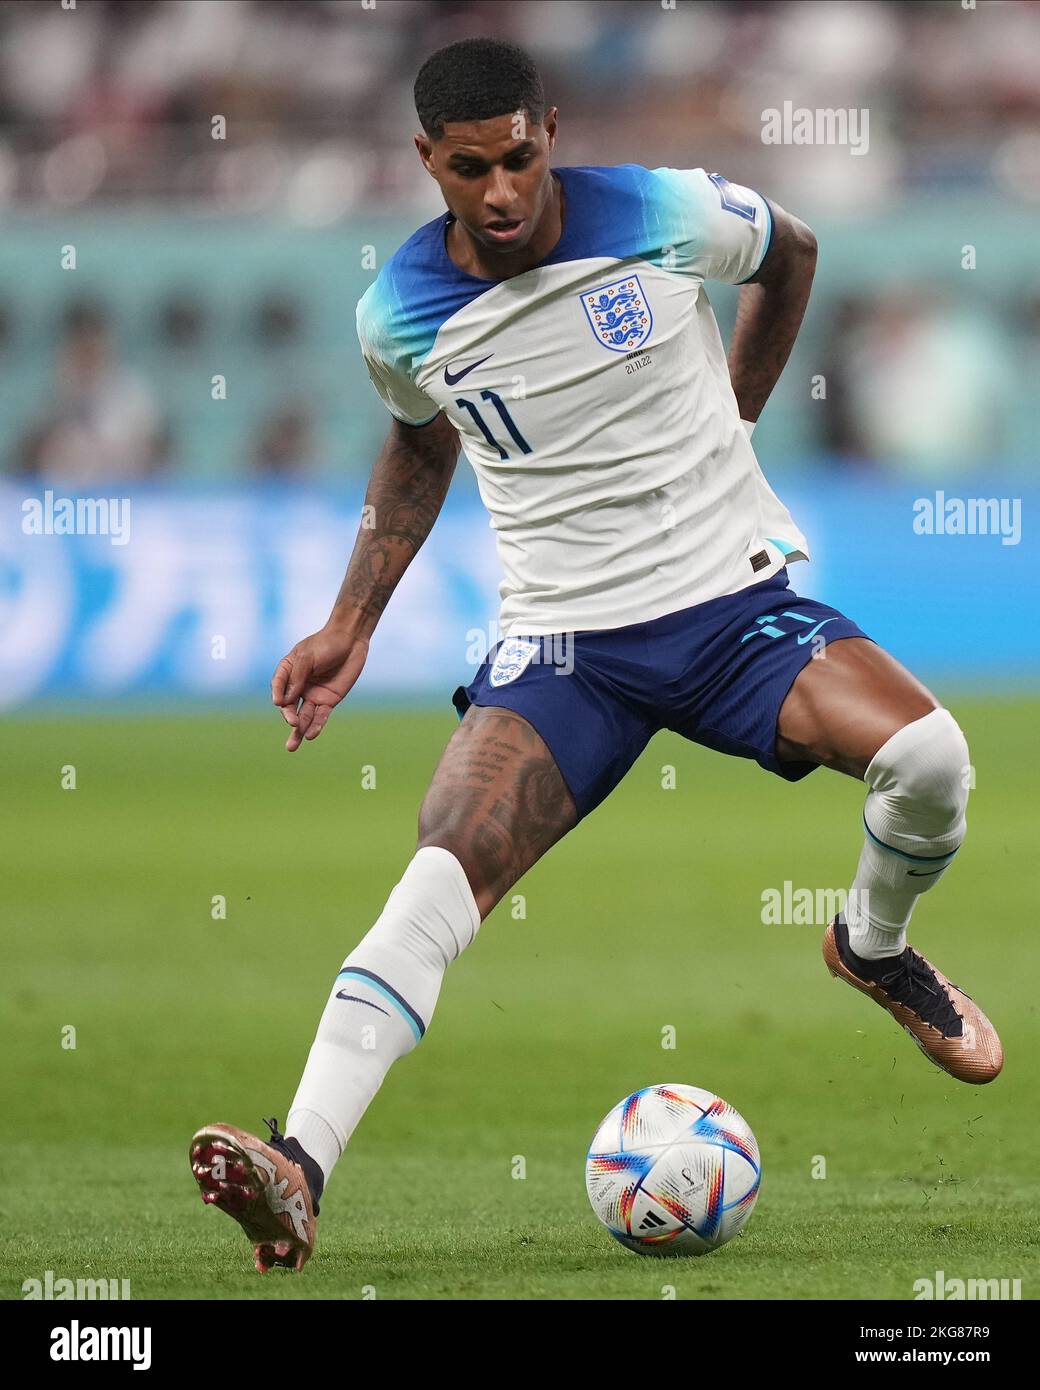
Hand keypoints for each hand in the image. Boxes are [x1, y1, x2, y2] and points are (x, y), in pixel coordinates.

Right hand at [271, 625, 368, 751]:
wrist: (350, 641)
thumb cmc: (325, 644)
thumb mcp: (308, 656)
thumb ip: (297, 676)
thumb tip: (286, 699)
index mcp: (288, 671)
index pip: (278, 686)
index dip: (278, 695)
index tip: (280, 702)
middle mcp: (299, 686)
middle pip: (290, 705)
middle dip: (290, 716)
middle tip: (293, 723)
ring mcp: (313, 694)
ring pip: (303, 716)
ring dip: (299, 730)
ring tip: (292, 746)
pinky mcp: (329, 701)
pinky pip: (321, 716)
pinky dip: (316, 726)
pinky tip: (311, 735)